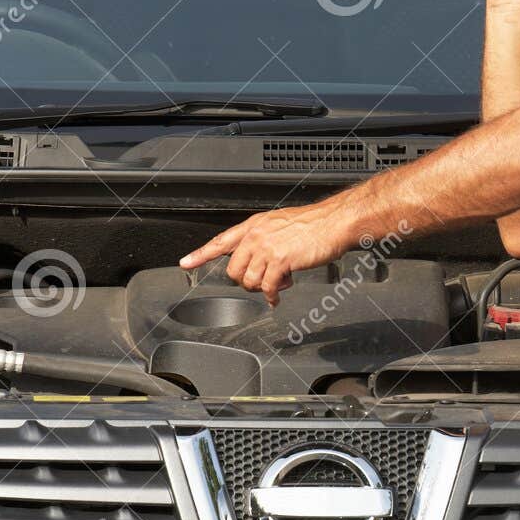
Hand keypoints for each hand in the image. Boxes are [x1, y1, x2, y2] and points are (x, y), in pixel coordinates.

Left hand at [179, 204, 341, 305]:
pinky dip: (272, 296)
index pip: (220, 241)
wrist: (333, 222)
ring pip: (249, 281)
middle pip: (233, 270)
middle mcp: (256, 236)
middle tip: (263, 283)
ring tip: (278, 284)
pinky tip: (278, 297)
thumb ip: (265, 240)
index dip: (200, 254)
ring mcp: (266, 248)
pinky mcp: (280, 260)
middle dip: (246, 282)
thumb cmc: (314, 225)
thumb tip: (259, 259)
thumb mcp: (281, 225)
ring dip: (262, 289)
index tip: (185, 263)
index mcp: (254, 226)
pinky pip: (267, 287)